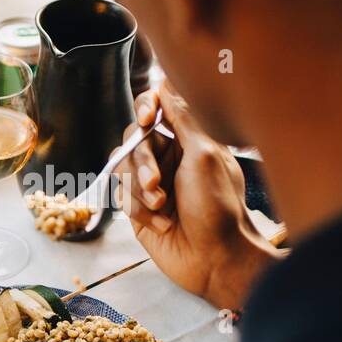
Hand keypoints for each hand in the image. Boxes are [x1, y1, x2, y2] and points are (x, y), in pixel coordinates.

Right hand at [116, 85, 280, 309]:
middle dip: (142, 158)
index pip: (157, 109)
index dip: (147, 108)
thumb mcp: (204, 154)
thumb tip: (167, 82)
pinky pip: (122, 196)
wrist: (215, 259)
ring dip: (139, 187)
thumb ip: (183, 117)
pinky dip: (140, 209)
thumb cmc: (219, 207)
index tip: (150, 118)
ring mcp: (153, 185)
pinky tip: (163, 224)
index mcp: (189, 140)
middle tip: (155, 180)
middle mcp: (170, 159)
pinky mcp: (140, 210)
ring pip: (124, 167)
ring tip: (161, 205)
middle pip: (135, 138)